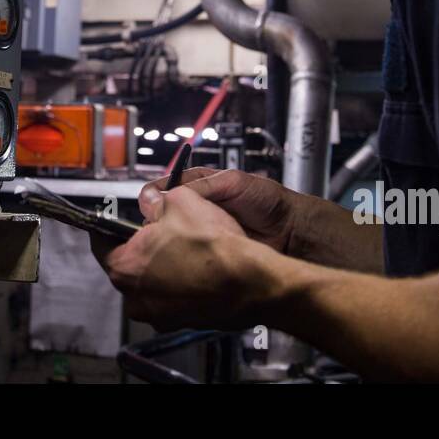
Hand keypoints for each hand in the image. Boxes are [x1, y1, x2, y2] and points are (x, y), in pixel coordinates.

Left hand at [92, 186, 278, 331]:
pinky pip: (173, 297)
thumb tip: (152, 200)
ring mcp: (159, 315)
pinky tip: (199, 267)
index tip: (114, 220)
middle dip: (142, 246)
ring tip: (186, 247)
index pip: (100, 243)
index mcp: (125, 267)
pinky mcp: (182, 322)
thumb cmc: (215, 248)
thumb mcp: (180, 201)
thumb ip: (157, 201)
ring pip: (152, 282)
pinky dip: (181, 283)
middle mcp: (136, 298)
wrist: (252, 283)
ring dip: (162, 266)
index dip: (109, 226)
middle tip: (161, 229)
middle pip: (128, 265)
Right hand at [140, 168, 298, 253]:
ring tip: (172, 243)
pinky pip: (189, 253)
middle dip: (157, 222)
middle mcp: (197, 208)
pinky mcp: (210, 251)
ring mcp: (202, 231)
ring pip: (173, 237)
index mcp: (199, 185)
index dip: (153, 198)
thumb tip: (166, 192)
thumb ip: (201, 185)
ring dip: (169, 240)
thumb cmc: (267, 200)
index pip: (163, 189)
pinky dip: (184, 255)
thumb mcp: (233, 182)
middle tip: (159, 229)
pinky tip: (185, 257)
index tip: (148, 207)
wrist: (290, 230)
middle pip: (163, 215)